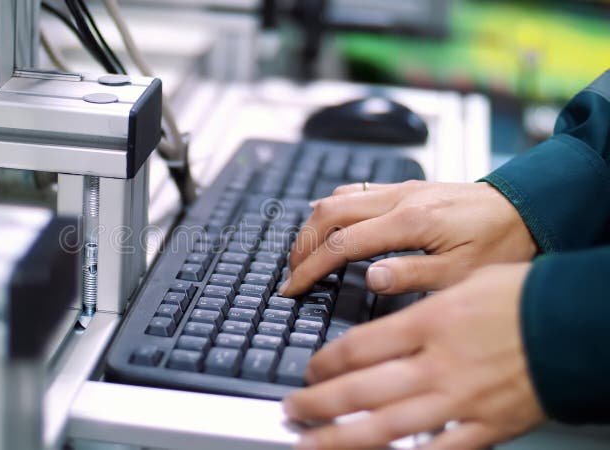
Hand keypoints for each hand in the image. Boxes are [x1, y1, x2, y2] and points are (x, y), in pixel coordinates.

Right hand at [281, 181, 537, 297]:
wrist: (529, 208)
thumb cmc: (501, 245)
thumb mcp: (463, 273)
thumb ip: (413, 275)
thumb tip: (368, 277)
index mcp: (409, 223)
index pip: (341, 245)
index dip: (310, 268)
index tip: (292, 288)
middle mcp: (398, 199)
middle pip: (328, 215)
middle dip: (302, 246)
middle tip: (291, 274)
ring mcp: (400, 189)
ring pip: (337, 198)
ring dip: (313, 225)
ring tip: (302, 253)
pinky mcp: (406, 187)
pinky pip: (357, 189)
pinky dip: (333, 205)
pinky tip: (326, 218)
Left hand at [282, 263, 545, 449]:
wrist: (573, 323)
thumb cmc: (520, 298)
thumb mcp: (458, 288)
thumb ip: (415, 312)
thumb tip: (378, 332)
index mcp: (427, 324)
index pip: (357, 347)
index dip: (324, 362)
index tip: (310, 370)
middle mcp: (436, 364)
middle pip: (360, 389)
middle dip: (317, 403)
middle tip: (292, 409)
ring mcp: (459, 399)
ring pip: (385, 425)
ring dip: (340, 436)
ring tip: (310, 443)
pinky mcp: (485, 426)